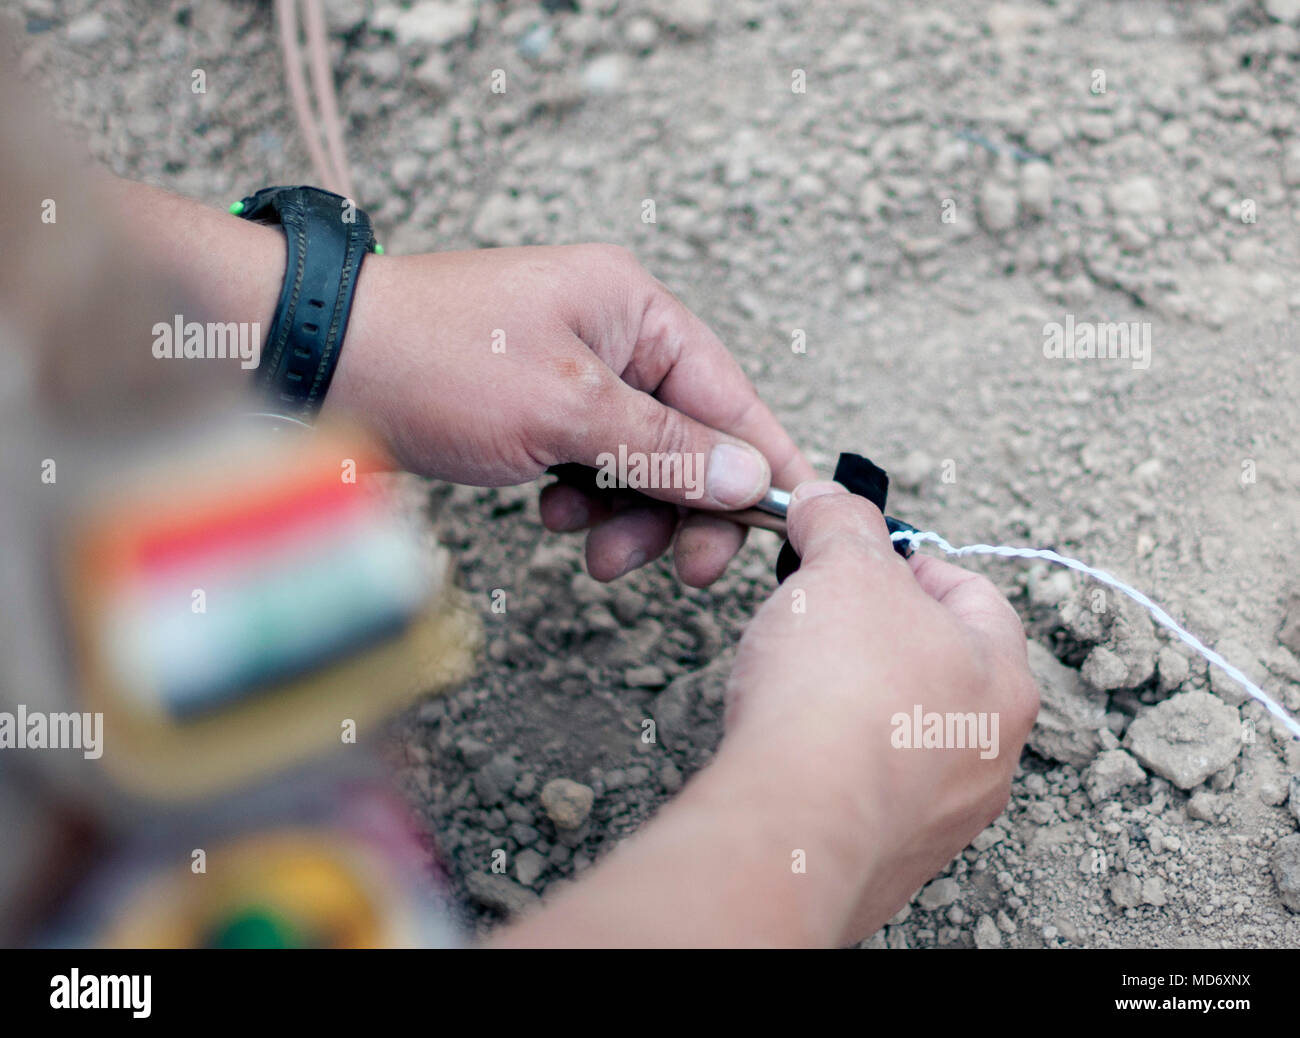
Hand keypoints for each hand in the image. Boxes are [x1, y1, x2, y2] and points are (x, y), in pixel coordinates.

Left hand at [327, 244, 813, 585]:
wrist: (312, 363)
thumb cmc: (432, 360)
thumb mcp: (564, 410)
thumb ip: (665, 447)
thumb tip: (751, 477)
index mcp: (634, 309)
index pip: (729, 394)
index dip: (763, 464)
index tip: (792, 526)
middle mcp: (611, 336)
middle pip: (690, 437)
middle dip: (680, 506)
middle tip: (677, 569)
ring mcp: (571, 374)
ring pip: (639, 461)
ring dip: (626, 512)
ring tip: (586, 543)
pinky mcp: (535, 411)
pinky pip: (591, 466)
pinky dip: (583, 500)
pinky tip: (548, 512)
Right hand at [718, 480, 1038, 944]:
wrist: (794, 823)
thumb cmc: (837, 695)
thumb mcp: (844, 567)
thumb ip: (841, 523)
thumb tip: (826, 502)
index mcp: (1003, 680)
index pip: (974, 595)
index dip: (910, 564)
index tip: (859, 557)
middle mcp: (989, 755)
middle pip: (940, 668)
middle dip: (879, 634)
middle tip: (821, 616)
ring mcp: (942, 815)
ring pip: (906, 735)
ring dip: (859, 702)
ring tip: (800, 684)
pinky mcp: (889, 857)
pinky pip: (867, 789)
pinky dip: (835, 762)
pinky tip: (795, 748)